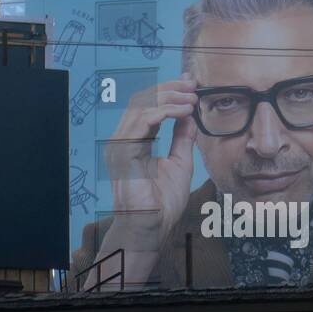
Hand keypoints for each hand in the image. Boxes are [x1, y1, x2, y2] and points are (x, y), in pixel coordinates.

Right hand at [103, 75, 199, 248]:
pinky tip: (182, 111)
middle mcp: (124, 139)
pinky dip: (164, 112)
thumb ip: (182, 138)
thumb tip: (189, 115)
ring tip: (192, 99)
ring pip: (141, 106)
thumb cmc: (162, 203)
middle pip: (142, 100)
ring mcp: (120, 144)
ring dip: (169, 98)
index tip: (190, 84)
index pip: (147, 106)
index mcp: (135, 141)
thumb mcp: (180, 162)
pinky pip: (143, 122)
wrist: (152, 228)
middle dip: (169, 88)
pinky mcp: (123, 151)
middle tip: (192, 85)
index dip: (168, 91)